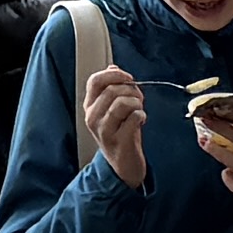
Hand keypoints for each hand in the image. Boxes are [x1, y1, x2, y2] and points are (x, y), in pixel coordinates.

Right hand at [78, 56, 153, 188]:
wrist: (123, 165)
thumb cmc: (120, 133)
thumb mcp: (113, 108)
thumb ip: (112, 87)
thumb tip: (113, 67)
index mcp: (90, 106)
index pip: (95, 81)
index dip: (114, 75)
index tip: (129, 78)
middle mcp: (92, 117)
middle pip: (112, 90)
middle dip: (132, 91)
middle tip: (139, 100)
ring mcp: (104, 130)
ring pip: (122, 103)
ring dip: (137, 103)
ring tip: (139, 111)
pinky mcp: (118, 141)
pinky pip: (133, 118)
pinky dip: (142, 115)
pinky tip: (141, 121)